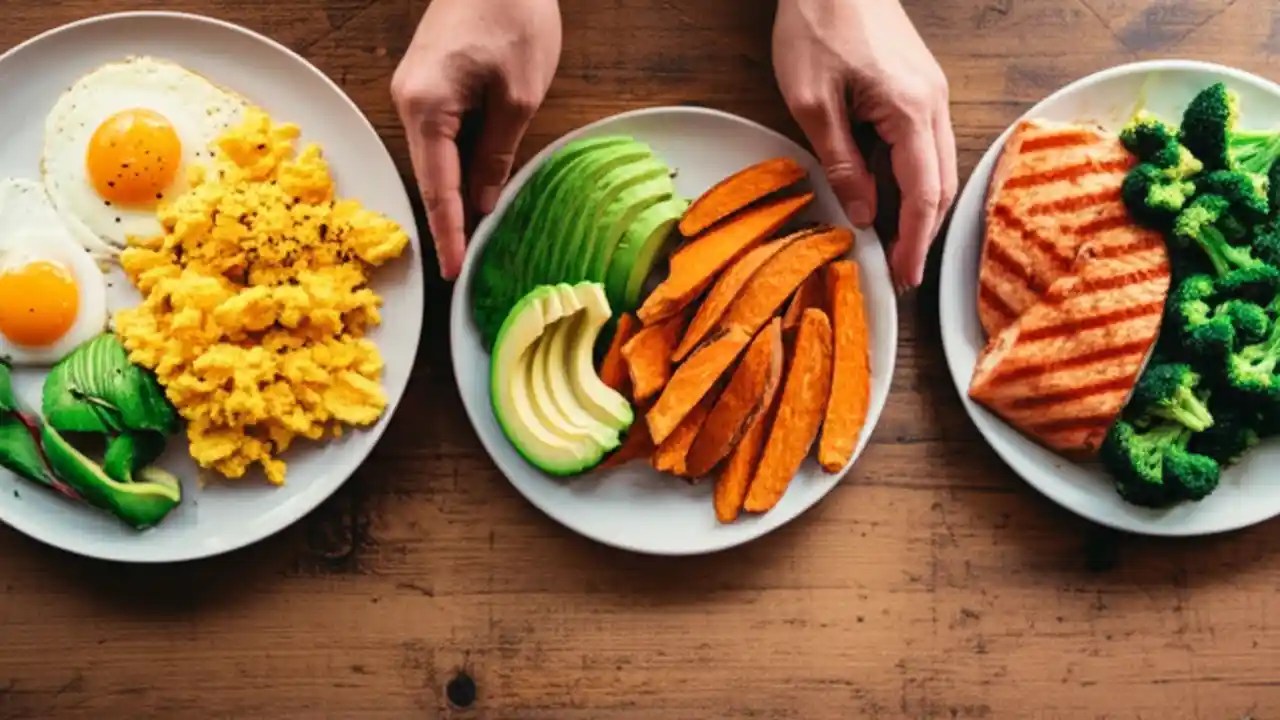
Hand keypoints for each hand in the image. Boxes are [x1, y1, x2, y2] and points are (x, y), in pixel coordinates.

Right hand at [392, 0, 561, 279]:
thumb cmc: (513, 18)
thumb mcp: (519, 97)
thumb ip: (497, 153)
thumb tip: (482, 204)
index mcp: (426, 106)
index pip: (437, 186)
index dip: (448, 232)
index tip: (452, 270)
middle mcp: (409, 101)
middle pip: (429, 176)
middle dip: (447, 221)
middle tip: (462, 267)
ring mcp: (414, 92)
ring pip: (434, 158)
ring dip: (453, 195)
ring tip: (469, 240)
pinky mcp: (428, 84)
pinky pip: (439, 137)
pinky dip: (455, 166)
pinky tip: (472, 191)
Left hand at [773, 0, 956, 289]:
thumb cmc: (817, 25)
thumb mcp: (813, 103)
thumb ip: (841, 163)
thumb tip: (865, 214)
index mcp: (911, 110)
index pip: (925, 193)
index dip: (917, 241)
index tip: (906, 277)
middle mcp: (933, 105)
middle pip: (940, 184)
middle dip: (923, 232)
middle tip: (902, 272)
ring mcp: (930, 95)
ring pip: (935, 166)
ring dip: (917, 207)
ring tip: (893, 244)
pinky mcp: (917, 88)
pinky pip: (922, 146)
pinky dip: (910, 179)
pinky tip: (887, 197)